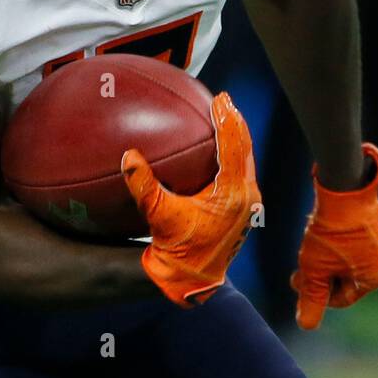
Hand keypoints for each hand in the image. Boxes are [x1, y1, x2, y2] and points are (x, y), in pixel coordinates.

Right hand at [122, 92, 260, 306]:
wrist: (192, 278)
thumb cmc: (176, 248)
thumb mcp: (158, 215)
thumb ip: (143, 185)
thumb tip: (128, 156)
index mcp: (232, 193)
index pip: (233, 147)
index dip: (228, 120)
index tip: (222, 99)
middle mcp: (247, 196)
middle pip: (246, 149)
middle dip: (236, 123)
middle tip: (225, 101)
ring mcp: (249, 204)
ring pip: (247, 161)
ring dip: (238, 138)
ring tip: (227, 117)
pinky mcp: (245, 210)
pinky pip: (243, 173)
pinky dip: (235, 155)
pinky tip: (222, 148)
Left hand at [290, 143, 377, 329]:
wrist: (344, 187)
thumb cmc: (331, 233)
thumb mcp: (315, 269)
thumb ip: (311, 299)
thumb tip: (306, 326)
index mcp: (375, 278)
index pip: (342, 299)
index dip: (316, 294)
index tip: (298, 282)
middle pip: (344, 279)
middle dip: (320, 275)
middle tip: (298, 269)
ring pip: (346, 260)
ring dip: (325, 259)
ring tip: (309, 247)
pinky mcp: (374, 222)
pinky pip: (352, 242)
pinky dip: (335, 243)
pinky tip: (321, 231)